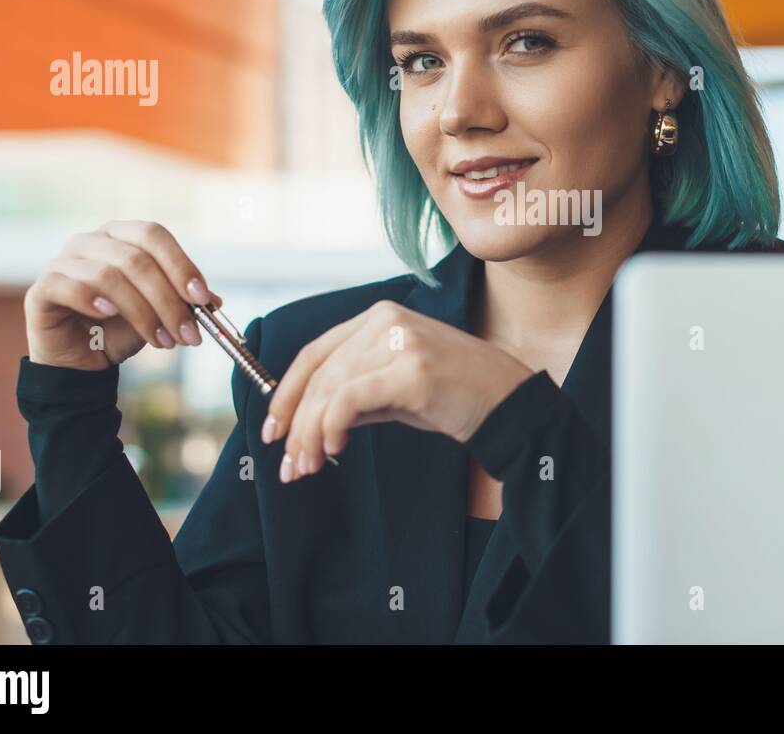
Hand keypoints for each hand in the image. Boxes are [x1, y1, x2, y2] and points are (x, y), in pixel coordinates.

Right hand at [24, 220, 220, 370]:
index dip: (181, 264)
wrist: (81, 360)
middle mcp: (91, 241)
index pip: (154, 235)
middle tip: (188, 334)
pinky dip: (93, 300)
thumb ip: (185, 303)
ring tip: (162, 341)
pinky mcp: (42, 287)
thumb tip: (214, 301)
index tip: (202, 298)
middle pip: (137, 259)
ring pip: (109, 275)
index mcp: (121, 236)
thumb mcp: (161, 314)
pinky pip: (68, 286)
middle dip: (168, 301)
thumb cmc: (120, 328)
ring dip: (143, 312)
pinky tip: (108, 316)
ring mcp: (63, 261)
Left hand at [264, 300, 534, 481]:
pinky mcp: (411, 369)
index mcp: (380, 316)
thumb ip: (356, 394)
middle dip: (297, 424)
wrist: (509, 404)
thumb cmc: (456, 397)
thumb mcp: (397, 389)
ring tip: (306, 466)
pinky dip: (332, 427)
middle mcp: (386, 320)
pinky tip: (334, 449)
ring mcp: (399, 341)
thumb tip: (310, 422)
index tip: (274, 429)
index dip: (287, 393)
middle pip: (319, 374)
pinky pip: (350, 400)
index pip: (315, 353)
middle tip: (289, 466)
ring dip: (310, 434)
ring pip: (330, 389)